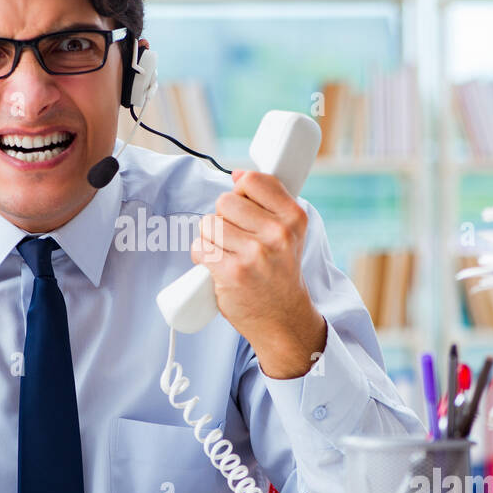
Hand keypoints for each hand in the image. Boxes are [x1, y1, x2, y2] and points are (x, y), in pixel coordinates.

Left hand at [190, 170, 327, 378]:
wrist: (282, 317)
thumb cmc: (280, 272)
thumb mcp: (289, 232)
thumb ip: (268, 200)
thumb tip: (237, 175)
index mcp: (293, 218)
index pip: (251, 181)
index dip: (240, 193)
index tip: (244, 209)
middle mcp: (277, 234)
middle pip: (224, 202)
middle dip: (223, 218)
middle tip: (236, 239)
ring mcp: (254, 254)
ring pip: (208, 224)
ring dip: (211, 238)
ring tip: (227, 253)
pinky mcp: (232, 273)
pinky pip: (200, 248)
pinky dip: (203, 256)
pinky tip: (219, 266)